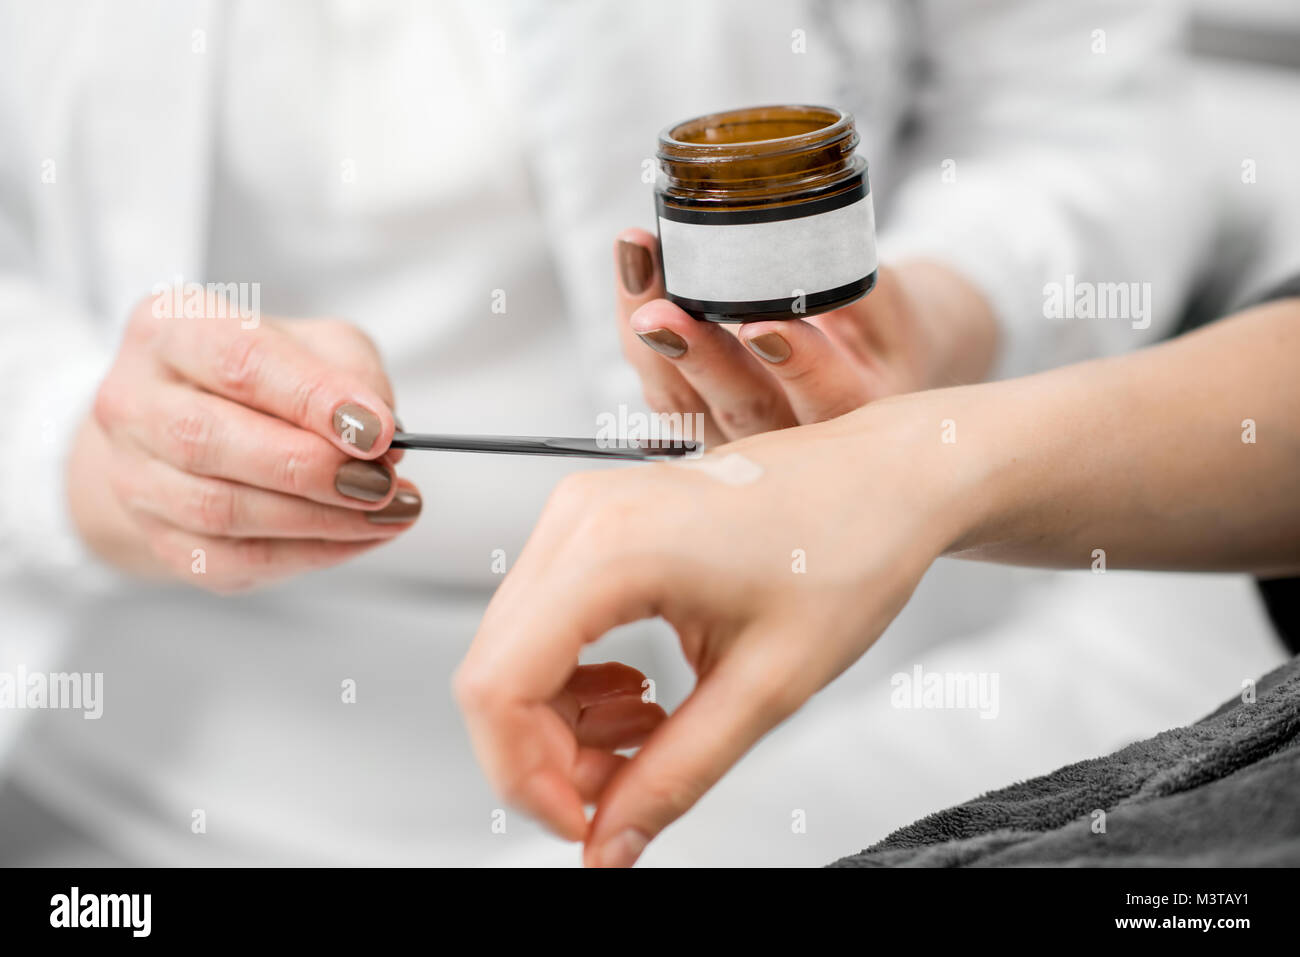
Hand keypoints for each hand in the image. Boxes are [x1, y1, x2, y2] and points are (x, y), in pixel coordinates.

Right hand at [68, 293, 420, 591]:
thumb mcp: (316, 343)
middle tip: (383, 481)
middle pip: (210, 440)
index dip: (312, 399)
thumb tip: (383, 441)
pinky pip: (233, 560)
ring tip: (391, 511)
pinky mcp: (157, 537)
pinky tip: (364, 536)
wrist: (193, 426)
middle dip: (311, 468)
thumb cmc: (267, 374)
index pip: (238, 361)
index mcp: (170, 327)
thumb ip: (352, 374)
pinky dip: (310, 554)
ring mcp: (133, 476)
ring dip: (319, 519)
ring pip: (220, 510)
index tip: (380, 432)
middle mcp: (134, 400)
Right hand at [454, 398, 970, 865]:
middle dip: (545, 757)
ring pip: (514, 651)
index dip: (524, 777)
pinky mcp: (597, 523)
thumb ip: (676, 774)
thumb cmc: (849, 545)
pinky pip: (545, 622)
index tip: (579, 822)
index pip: (499, 687)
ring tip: (647, 738)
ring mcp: (584, 513)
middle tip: (616, 796)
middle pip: (496, 672)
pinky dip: (576, 681)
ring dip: (562, 723)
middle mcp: (581, 518)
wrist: (885, 481)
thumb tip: (611, 841)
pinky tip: (637, 698)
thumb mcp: (767, 685)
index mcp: (613, 546)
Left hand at [614, 230, 998, 444]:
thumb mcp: (891, 305)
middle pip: (741, 409)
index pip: (827, 398)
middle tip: (659, 315)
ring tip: (635, 264)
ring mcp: (739, 443)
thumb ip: (855, 284)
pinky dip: (638, 331)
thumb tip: (813, 236)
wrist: (865, 367)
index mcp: (858, 416)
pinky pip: (661, 385)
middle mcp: (794, 442)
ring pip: (684, 403)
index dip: (797, 365)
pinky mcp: (699, 427)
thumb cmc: (880, 332)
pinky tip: (632, 268)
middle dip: (696, 357)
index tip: (762, 325)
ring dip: (649, 339)